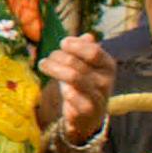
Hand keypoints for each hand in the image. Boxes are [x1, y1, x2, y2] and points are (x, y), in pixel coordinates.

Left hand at [44, 32, 113, 152]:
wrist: (89, 116)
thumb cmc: (85, 84)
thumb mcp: (88, 65)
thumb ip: (86, 49)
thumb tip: (87, 36)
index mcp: (108, 66)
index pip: (93, 51)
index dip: (75, 45)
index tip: (62, 43)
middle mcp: (106, 81)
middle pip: (76, 62)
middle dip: (57, 56)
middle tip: (47, 58)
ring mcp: (97, 96)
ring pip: (72, 76)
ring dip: (53, 68)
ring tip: (43, 64)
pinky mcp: (86, 110)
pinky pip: (70, 95)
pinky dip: (61, 88)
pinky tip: (57, 85)